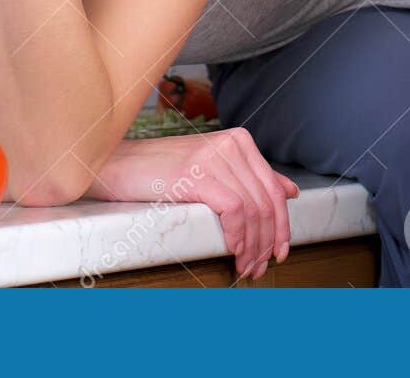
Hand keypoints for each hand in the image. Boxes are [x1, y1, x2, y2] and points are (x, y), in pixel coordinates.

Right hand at [84, 131, 298, 279]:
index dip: (281, 225)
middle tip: (260, 267)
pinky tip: (233, 249)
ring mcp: (215, 157)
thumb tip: (290, 191)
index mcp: (240, 141)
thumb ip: (251, 177)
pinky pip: (234, 209)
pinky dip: (238, 235)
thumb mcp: (212, 169)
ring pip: (252, 209)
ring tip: (246, 266)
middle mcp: (232, 145)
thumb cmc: (162, 171)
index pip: (274, 188)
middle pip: (266, 202)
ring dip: (253, 246)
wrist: (119, 165)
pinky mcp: (198, 173)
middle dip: (267, 241)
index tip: (279, 251)